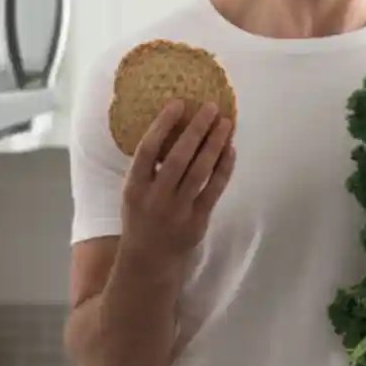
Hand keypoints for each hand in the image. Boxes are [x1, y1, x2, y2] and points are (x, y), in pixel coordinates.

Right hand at [119, 99, 235, 269]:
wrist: (149, 261)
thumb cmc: (141, 218)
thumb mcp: (134, 193)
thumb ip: (149, 167)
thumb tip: (172, 128)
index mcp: (134, 187)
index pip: (147, 150)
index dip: (162, 125)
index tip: (177, 103)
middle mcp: (156, 198)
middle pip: (178, 158)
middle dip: (196, 130)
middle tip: (211, 107)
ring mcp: (178, 211)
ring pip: (200, 172)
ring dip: (215, 144)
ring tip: (226, 123)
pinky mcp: (198, 221)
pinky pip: (214, 189)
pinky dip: (224, 168)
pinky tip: (231, 149)